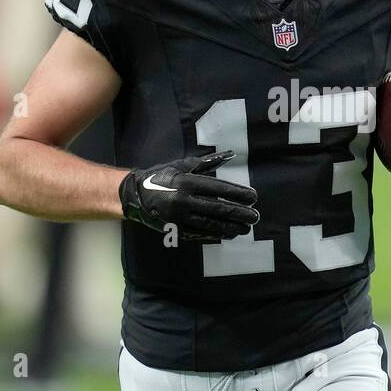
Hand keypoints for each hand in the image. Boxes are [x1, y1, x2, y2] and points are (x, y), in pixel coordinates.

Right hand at [118, 150, 259, 241]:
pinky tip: (228, 235)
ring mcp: (179, 217)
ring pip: (210, 224)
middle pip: (217, 209)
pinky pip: (199, 234)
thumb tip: (231, 155)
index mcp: (187, 182)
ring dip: (231, 227)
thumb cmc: (162, 176)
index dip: (237, 194)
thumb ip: (208, 162)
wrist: (135, 195)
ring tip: (246, 229)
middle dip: (239, 214)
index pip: (218, 189)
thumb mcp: (182, 165)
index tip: (253, 198)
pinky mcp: (175, 229)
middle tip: (255, 217)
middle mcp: (184, 200)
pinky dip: (215, 235)